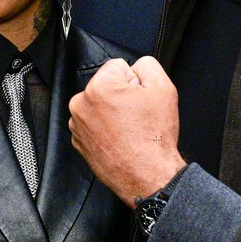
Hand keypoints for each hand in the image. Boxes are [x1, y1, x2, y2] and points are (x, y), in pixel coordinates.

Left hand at [69, 56, 185, 205]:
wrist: (147, 176)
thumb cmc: (153, 139)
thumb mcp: (163, 88)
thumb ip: (148, 65)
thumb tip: (137, 65)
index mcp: (99, 87)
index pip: (119, 67)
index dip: (135, 82)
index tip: (140, 100)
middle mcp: (81, 104)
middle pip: (107, 86)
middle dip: (122, 96)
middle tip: (137, 117)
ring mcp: (77, 125)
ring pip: (100, 105)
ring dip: (113, 113)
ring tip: (129, 130)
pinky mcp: (78, 141)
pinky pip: (94, 124)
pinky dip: (105, 129)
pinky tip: (120, 139)